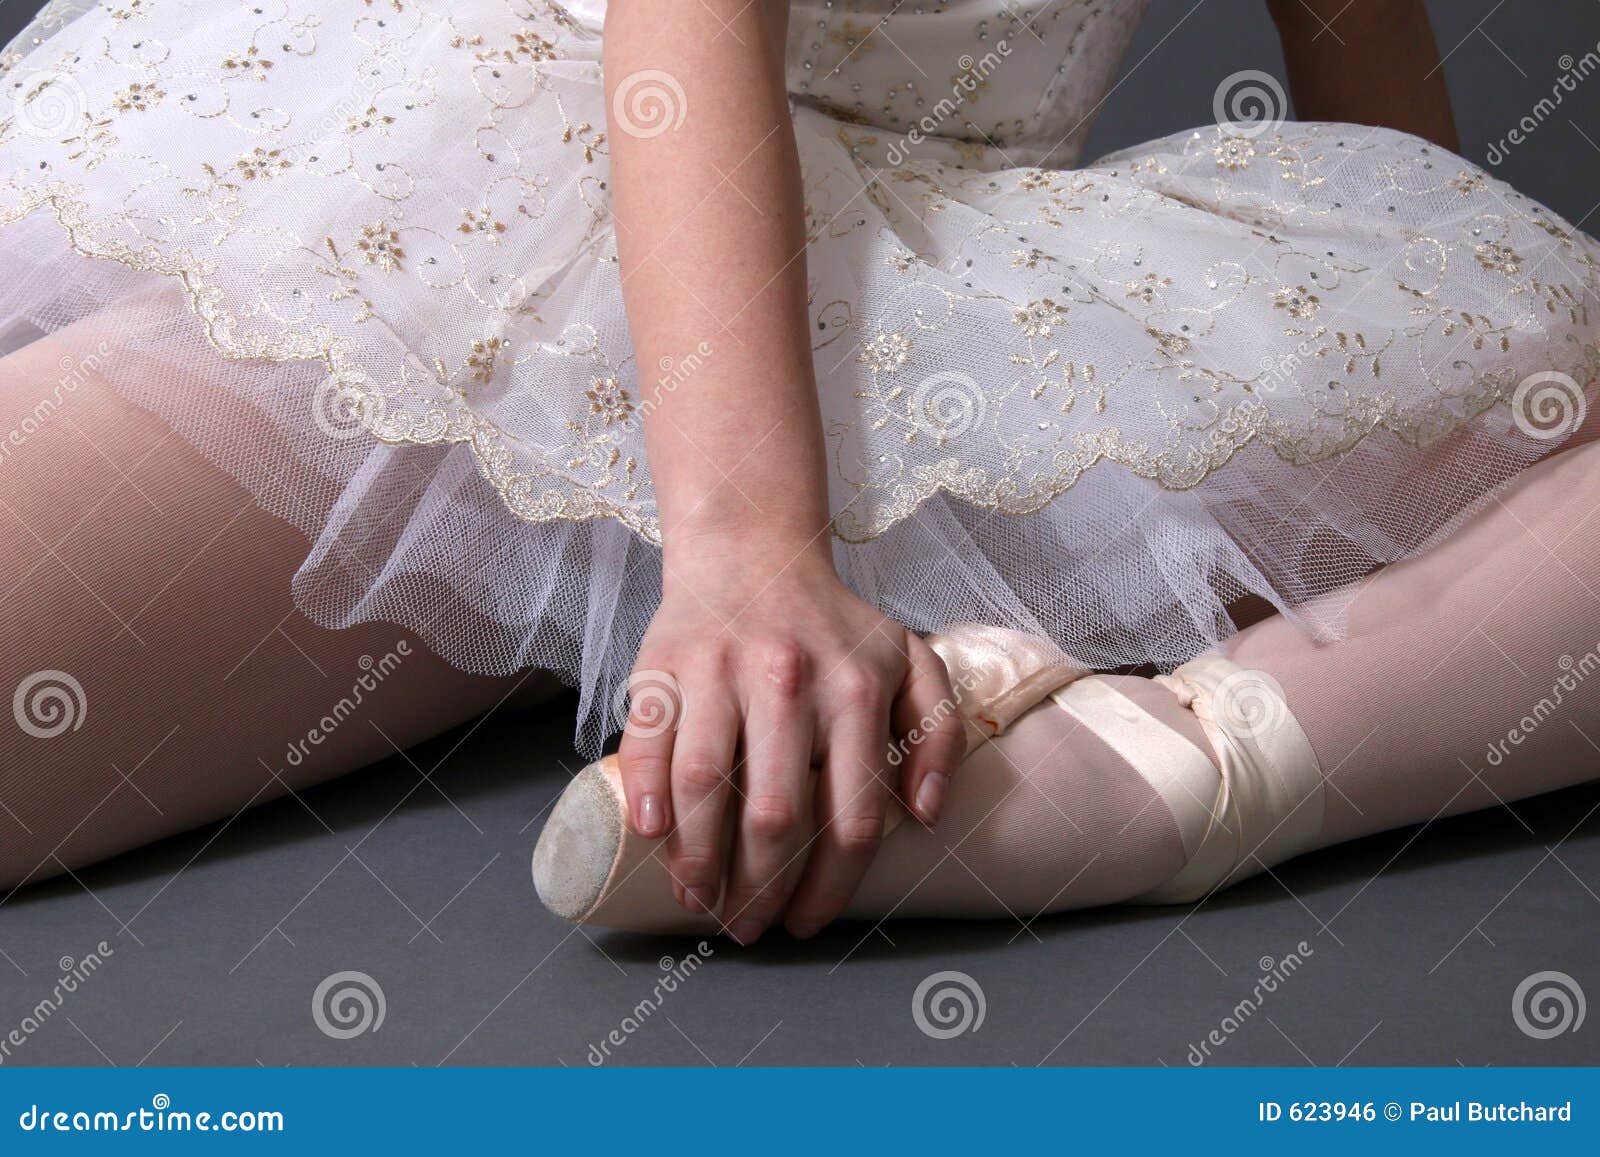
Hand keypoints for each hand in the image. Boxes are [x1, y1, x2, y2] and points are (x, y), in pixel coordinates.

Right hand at [617, 542, 964, 943]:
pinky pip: (649, 740)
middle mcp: (791, 682)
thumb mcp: (910, 662)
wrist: (752, 550)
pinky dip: (648, 793)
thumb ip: (936, 734)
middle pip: (777, 817)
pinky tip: (653, 836)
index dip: (829, 887)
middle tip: (748, 928)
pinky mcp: (665, 663)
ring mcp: (722, 670)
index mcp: (857, 691)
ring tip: (699, 902)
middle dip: (761, 891)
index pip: (851, 818)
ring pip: (708, 786)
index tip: (807, 924)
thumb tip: (927, 815)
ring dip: (700, 860)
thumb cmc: (833, 626)